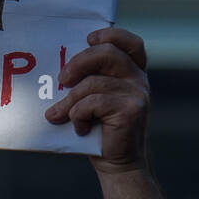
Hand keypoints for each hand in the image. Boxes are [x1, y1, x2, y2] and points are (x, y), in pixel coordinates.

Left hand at [47, 27, 149, 175]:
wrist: (117, 164)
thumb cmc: (99, 131)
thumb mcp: (94, 100)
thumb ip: (88, 81)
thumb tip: (58, 72)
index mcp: (132, 72)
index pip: (129, 42)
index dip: (110, 35)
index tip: (89, 39)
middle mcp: (139, 80)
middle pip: (107, 53)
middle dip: (78, 63)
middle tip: (61, 80)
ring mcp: (138, 94)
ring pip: (93, 83)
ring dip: (69, 100)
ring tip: (58, 115)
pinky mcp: (131, 110)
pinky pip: (93, 103)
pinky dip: (77, 115)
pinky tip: (78, 127)